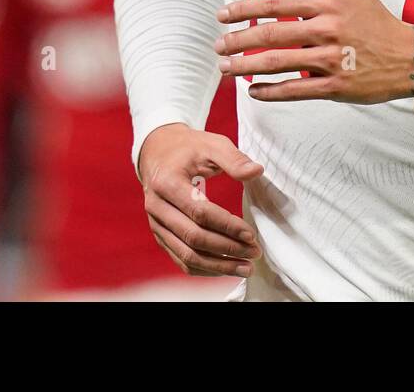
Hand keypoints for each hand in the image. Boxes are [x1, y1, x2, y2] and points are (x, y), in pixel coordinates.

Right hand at [138, 123, 263, 276]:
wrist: (157, 151)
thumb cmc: (188, 148)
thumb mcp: (211, 144)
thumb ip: (233, 158)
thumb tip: (257, 171)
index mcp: (167, 182)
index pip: (199, 212)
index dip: (226, 226)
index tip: (251, 234)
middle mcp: (157, 207)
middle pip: (193, 238)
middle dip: (226, 249)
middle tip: (254, 252)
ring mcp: (156, 223)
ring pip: (186, 254)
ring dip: (217, 265)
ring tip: (245, 267)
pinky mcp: (160, 234)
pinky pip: (180, 258)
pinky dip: (204, 268)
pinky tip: (225, 269)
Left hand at [214, 0, 413, 105]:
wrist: (409, 57)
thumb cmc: (377, 19)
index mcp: (327, 4)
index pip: (276, 5)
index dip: (245, 9)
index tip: (223, 14)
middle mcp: (326, 31)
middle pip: (271, 35)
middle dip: (239, 41)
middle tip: (218, 45)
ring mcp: (330, 61)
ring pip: (278, 64)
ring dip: (246, 66)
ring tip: (225, 68)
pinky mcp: (335, 87)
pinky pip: (296, 90)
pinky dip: (271, 92)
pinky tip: (252, 91)